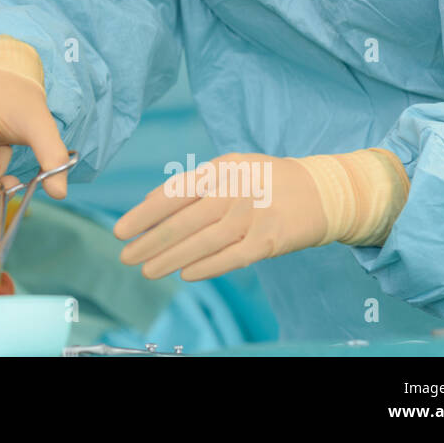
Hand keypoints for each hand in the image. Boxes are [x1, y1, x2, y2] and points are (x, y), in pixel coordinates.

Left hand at [114, 153, 327, 280]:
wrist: (322, 191)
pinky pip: (233, 258)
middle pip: (185, 222)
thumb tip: (149, 199)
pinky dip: (207, 267)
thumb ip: (192, 183)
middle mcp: (235, 191)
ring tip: (148, 270)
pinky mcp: (271, 240)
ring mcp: (254, 216)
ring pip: (204, 242)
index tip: (121, 230)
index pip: (174, 193)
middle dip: (151, 242)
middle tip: (127, 257)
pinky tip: (185, 274)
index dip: (145, 214)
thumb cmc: (265, 180)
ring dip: (172, 259)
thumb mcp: (230, 168)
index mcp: (221, 170)